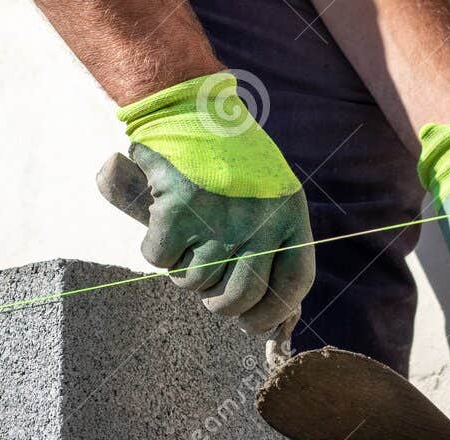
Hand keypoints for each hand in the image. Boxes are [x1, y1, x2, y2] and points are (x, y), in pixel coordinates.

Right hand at [108, 73, 315, 333]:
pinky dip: (156, 248)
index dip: (272, 314)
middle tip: (208, 292)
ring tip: (187, 239)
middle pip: (239, 297)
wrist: (188, 105)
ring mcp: (218, 220)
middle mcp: (259, 221)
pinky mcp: (177, 214)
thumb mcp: (270, 193)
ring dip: (184, 270)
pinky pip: (161, 260)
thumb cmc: (229, 156)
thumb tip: (277, 323)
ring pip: (194, 283)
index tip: (252, 322)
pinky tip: (162, 221)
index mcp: (290, 214)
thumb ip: (275, 245)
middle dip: (219, 305)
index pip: (293, 286)